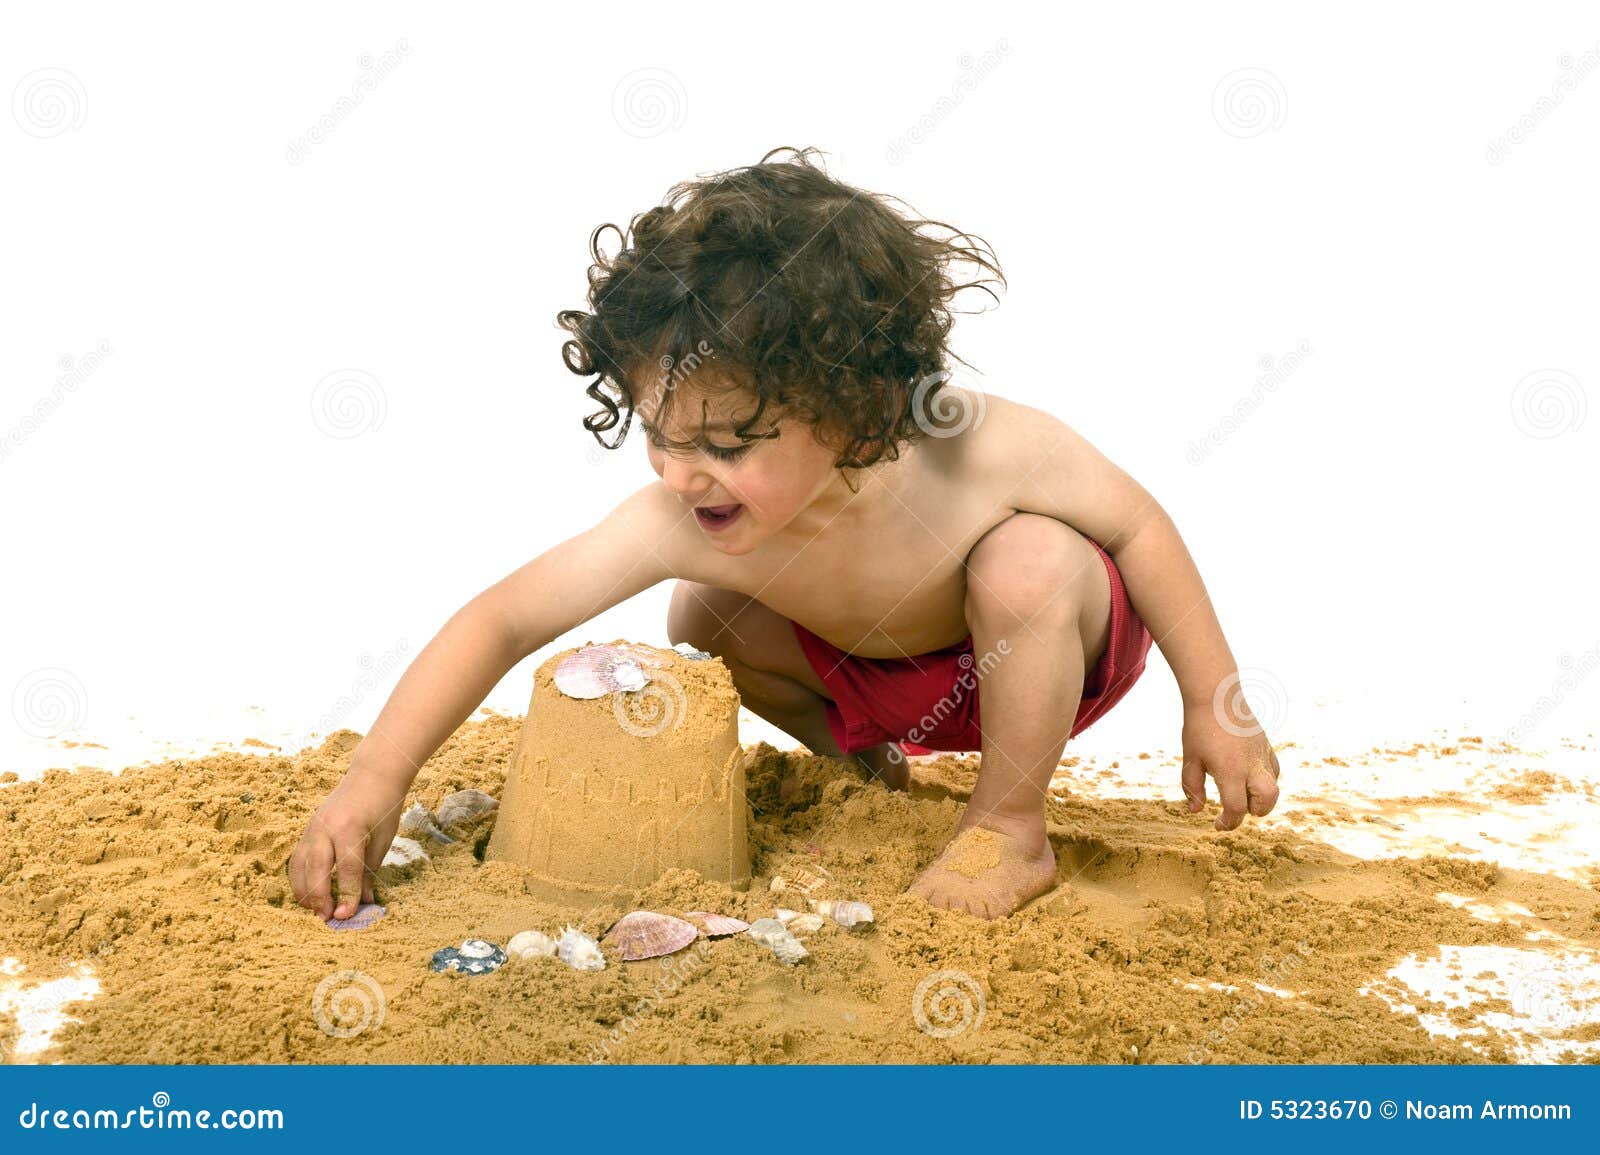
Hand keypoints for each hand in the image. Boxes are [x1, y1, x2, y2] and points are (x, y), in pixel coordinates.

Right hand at [287, 774, 403, 919]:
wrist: (373, 775)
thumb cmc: (384, 807)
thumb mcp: (382, 841)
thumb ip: (368, 872)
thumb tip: (361, 903)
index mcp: (350, 829)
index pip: (346, 869)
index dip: (345, 896)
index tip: (345, 916)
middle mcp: (326, 827)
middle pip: (316, 869)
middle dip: (319, 897)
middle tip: (326, 918)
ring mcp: (313, 826)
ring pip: (300, 865)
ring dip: (304, 890)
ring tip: (314, 910)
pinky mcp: (308, 828)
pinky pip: (297, 857)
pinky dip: (299, 877)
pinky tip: (307, 892)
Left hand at [1179, 701, 1281, 829]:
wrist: (1216, 694)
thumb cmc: (1199, 727)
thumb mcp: (1191, 759)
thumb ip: (1192, 787)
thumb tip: (1196, 811)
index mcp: (1231, 771)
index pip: (1237, 808)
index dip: (1228, 823)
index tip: (1217, 824)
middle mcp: (1251, 765)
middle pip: (1266, 802)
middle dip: (1254, 813)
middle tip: (1236, 809)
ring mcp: (1262, 754)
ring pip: (1274, 786)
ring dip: (1261, 798)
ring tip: (1240, 792)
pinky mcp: (1266, 745)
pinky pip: (1274, 770)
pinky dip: (1265, 780)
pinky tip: (1248, 775)